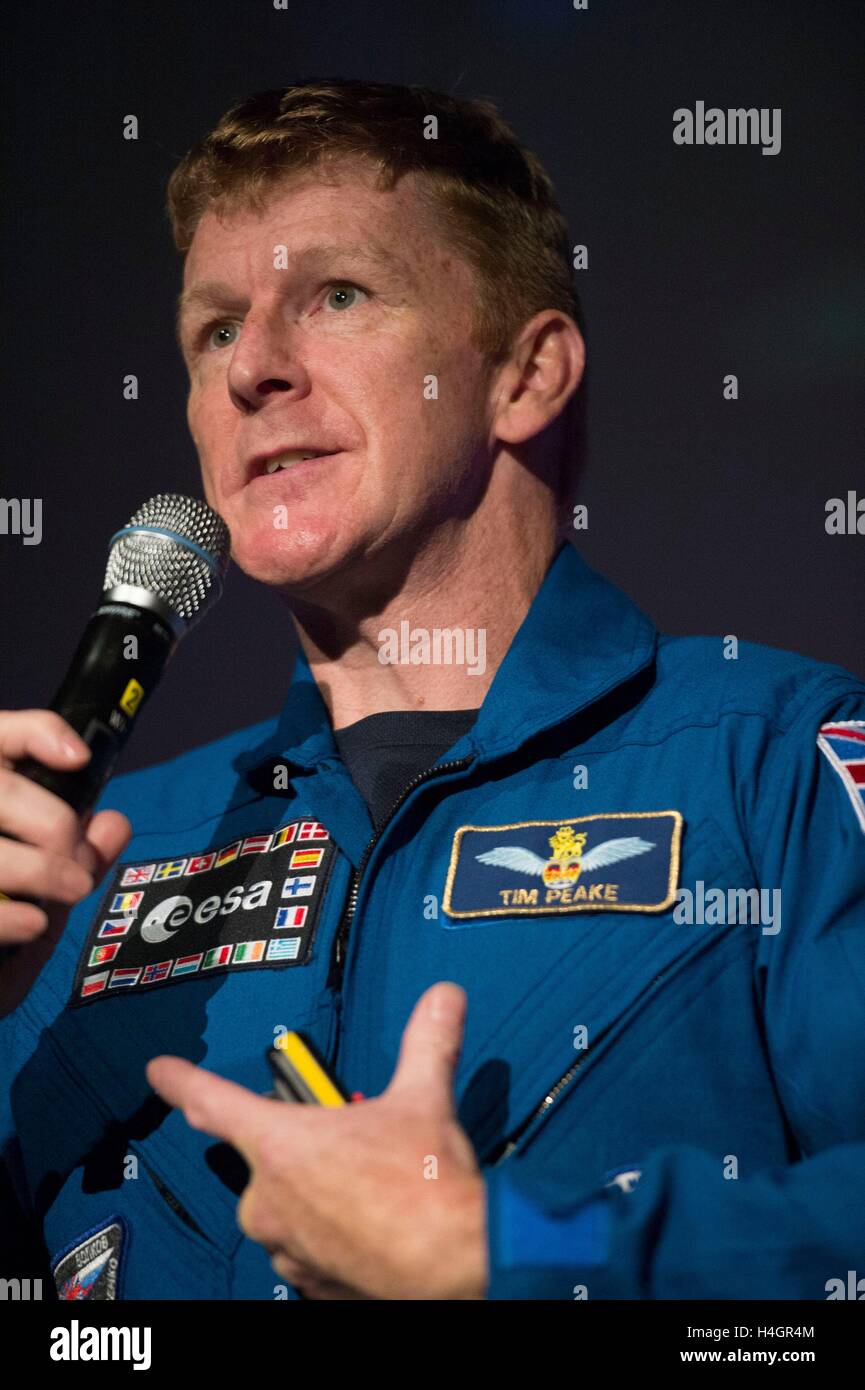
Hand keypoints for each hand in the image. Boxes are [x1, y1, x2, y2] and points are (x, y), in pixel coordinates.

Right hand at [0, 710, 131, 1014]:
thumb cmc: (9, 926)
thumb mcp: (49, 888)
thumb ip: (80, 853)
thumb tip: (115, 824)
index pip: (0, 738)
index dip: (38, 734)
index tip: (80, 758)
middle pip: (3, 791)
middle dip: (56, 825)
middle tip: (81, 864)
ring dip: (43, 869)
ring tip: (68, 891)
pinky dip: (11, 914)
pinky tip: (31, 922)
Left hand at [147, 982, 488, 1299]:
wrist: (460, 1266)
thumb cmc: (430, 1189)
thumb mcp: (425, 1099)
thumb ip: (427, 1040)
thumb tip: (443, 997)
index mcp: (283, 1145)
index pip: (213, 1101)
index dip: (182, 1082)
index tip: (159, 1071)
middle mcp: (270, 1199)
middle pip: (266, 1158)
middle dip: (302, 1148)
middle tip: (352, 1144)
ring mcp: (286, 1248)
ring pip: (285, 1208)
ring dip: (314, 1194)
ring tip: (369, 1188)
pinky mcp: (309, 1284)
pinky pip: (304, 1250)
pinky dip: (329, 1235)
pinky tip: (370, 1226)